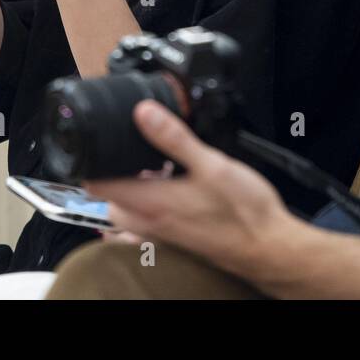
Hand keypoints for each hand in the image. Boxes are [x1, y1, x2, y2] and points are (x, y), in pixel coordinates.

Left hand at [85, 101, 298, 280]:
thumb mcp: (211, 163)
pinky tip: (174, 190)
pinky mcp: (176, 240)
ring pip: (129, 213)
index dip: (91, 162)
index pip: (98, 186)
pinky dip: (149, 206)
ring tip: (157, 168)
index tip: (96, 143)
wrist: (268, 247)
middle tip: (131, 151)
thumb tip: (142, 113)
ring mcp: (162, 235)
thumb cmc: (243, 212)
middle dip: (113, 175)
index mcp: (152, 203)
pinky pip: (147, 224)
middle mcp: (150, 223)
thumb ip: (174, 138)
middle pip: (110, 200)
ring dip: (133, 191)